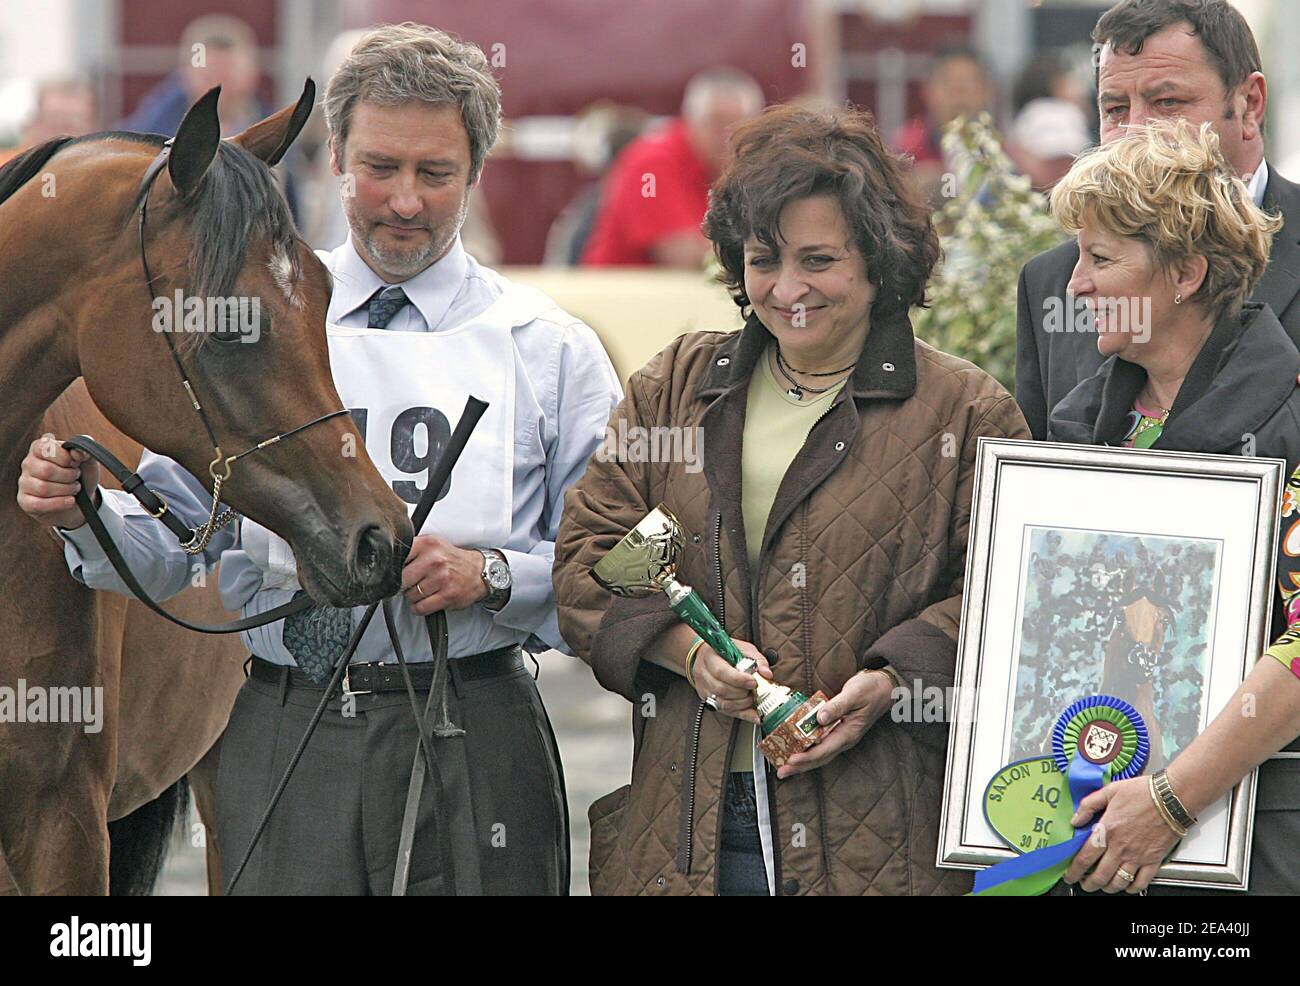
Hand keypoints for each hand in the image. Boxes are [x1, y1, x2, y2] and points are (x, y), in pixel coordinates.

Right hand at [17, 433, 99, 530]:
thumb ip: (85, 450)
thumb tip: (76, 453)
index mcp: (40, 448)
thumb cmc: (81, 475)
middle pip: (46, 470)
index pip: (46, 448)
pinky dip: (59, 503)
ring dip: (66, 490)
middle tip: (76, 478)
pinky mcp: (25, 501)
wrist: (81, 498)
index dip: (65, 457)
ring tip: (74, 488)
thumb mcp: (88, 460)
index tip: (75, 463)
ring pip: (43, 488)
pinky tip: (70, 501)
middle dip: (69, 476)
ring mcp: (24, 483)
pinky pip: (38, 504)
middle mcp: (28, 463)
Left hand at [401, 535, 487, 614]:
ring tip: (425, 590)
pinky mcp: (447, 595)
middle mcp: (434, 559)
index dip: (394, 569)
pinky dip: (420, 607)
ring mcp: (441, 578)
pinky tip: (426, 600)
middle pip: (401, 580)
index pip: (397, 558)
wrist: (479, 572)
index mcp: (427, 543)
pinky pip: (420, 607)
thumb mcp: (432, 545)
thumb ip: (411, 550)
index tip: (397, 572)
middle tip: (413, 582)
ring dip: (414, 597)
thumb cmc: (452, 560)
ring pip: (410, 595)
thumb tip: (387, 563)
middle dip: (404, 585)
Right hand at [689, 639, 772, 724]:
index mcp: (710, 657)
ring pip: (723, 703)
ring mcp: (705, 690)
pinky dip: (743, 714)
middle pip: (722, 689)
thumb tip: (766, 673)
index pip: (721, 672)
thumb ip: (757, 659)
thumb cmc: (725, 652)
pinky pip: (727, 712)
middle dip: (742, 693)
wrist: (707, 657)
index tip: (753, 682)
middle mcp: (704, 675)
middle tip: (755, 689)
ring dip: (742, 703)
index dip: (738, 679)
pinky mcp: (709, 701)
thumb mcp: (743, 648)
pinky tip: (754, 714)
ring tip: (752, 697)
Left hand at [777, 669, 894, 778]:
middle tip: (782, 772)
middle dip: (800, 766)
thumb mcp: (854, 694)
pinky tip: (798, 750)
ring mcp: (843, 736)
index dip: (807, 756)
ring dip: (803, 761)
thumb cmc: (871, 689)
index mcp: (849, 733)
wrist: (886, 687)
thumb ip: (837, 706)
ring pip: (821, 754)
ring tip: (785, 767)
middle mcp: (845, 739)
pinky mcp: (840, 731)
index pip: (824, 750)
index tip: (791, 760)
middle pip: (820, 758)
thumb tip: (820, 718)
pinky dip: (809, 750)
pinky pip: (822, 745)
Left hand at [1062, 775, 1180, 892]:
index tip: (1069, 875)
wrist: (1172, 798)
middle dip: (1088, 884)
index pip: (1084, 858)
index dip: (1074, 871)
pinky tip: (1127, 886)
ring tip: (1103, 886)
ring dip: (1108, 888)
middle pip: (1100, 875)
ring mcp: (1138, 856)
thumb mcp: (1109, 791)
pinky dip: (1132, 888)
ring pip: (1119, 882)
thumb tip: (1075, 819)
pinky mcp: (1154, 860)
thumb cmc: (1143, 792)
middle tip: (1084, 884)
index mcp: (1107, 830)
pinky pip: (1141, 882)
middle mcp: (1121, 847)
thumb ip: (1089, 805)